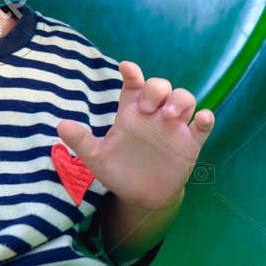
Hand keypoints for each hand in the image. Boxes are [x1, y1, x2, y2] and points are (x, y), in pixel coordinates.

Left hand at [56, 61, 213, 210]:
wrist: (141, 196)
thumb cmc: (119, 171)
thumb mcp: (97, 158)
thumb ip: (81, 141)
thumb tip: (60, 125)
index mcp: (131, 113)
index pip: (133, 85)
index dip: (132, 73)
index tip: (127, 68)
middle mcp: (154, 115)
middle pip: (161, 87)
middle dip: (157, 88)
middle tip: (148, 106)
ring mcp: (174, 127)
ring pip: (185, 99)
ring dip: (179, 100)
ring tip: (168, 114)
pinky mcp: (190, 143)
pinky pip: (203, 125)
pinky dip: (205, 118)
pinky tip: (202, 119)